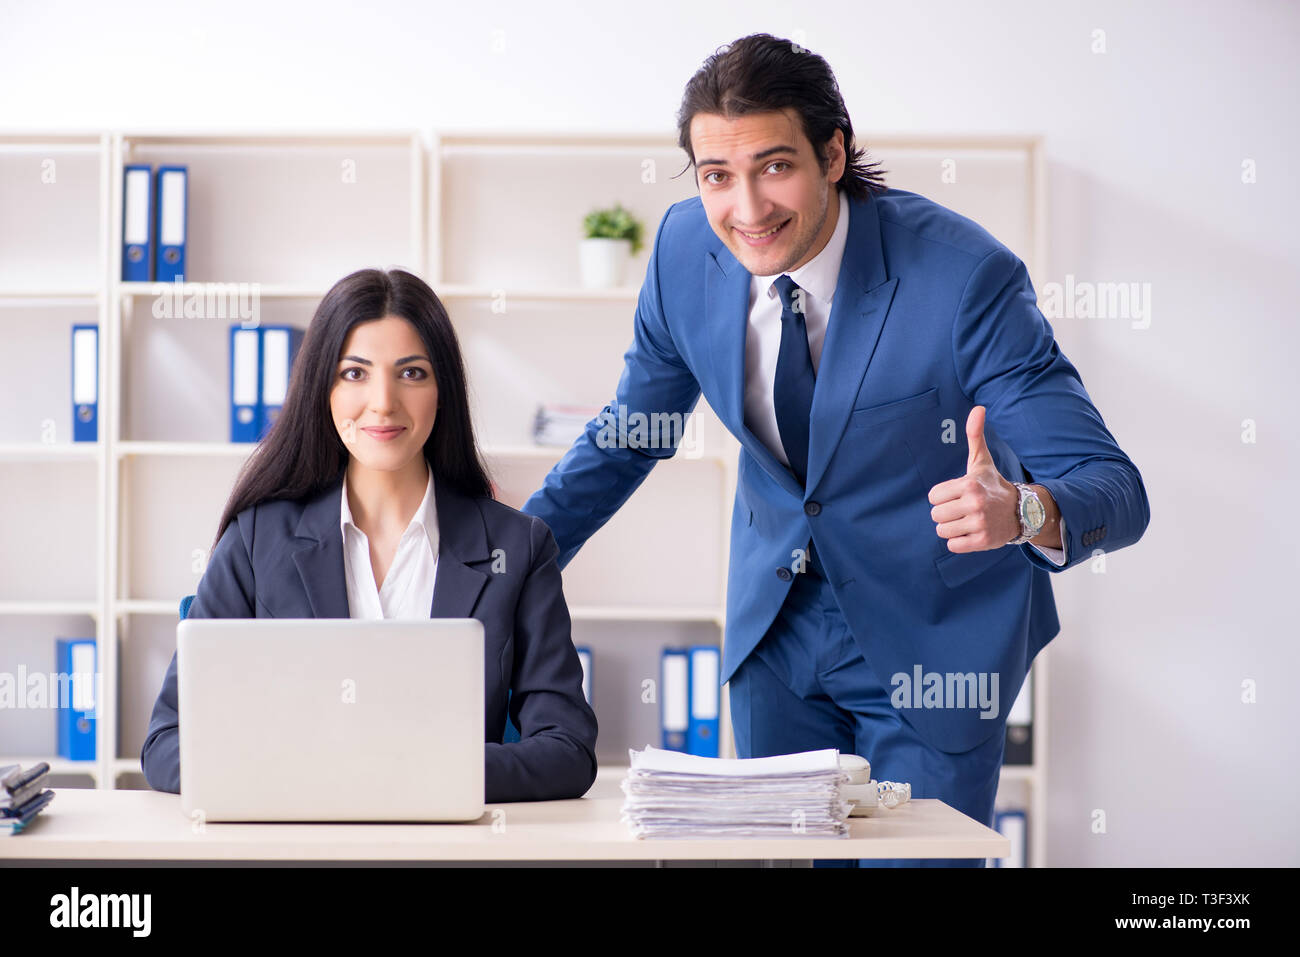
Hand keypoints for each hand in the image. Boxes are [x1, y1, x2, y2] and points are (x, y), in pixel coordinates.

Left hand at [927, 406, 1018, 552]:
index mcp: (969, 484)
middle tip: (963, 509)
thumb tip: (978, 408)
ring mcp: (979, 524)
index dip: (943, 497)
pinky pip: (953, 545)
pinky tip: (972, 532)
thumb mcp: (982, 461)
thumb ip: (974, 436)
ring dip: (952, 528)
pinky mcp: (982, 541)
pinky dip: (959, 542)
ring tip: (967, 520)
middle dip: (946, 513)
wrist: (1021, 511)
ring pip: (942, 531)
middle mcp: (974, 504)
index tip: (958, 495)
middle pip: (936, 515)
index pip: (933, 496)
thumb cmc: (992, 485)